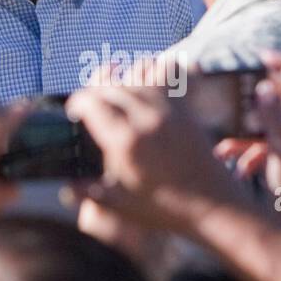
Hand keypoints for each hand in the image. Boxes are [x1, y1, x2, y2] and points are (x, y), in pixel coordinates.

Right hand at [65, 85, 245, 231]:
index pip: (91, 103)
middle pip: (111, 85)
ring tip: (115, 89)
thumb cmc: (166, 210)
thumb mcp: (121, 206)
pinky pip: (169, 74)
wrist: (213, 206)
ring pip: (137, 74)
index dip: (77, 102)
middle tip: (90, 102)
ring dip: (122, 78)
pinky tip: (148, 78)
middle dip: (95, 89)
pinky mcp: (186, 109)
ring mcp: (168, 110)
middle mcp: (145, 119)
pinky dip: (155, 70)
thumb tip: (66, 186)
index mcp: (125, 142)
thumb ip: (89, 193)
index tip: (73, 110)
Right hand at [214, 51, 280, 192]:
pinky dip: (249, 157)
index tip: (260, 54)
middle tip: (232, 98)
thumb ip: (274, 118)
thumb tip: (263, 87)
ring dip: (244, 137)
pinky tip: (238, 169)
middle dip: (252, 104)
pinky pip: (265, 152)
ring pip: (267, 129)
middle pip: (279, 102)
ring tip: (223, 149)